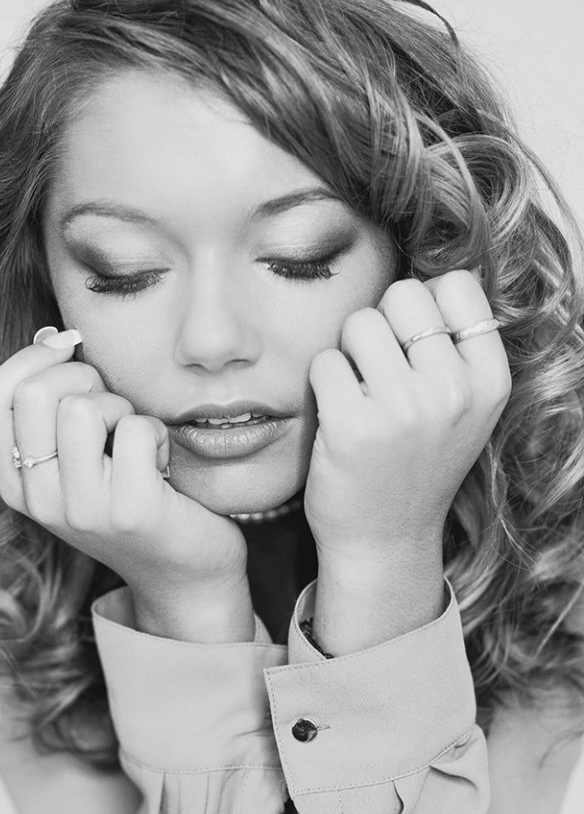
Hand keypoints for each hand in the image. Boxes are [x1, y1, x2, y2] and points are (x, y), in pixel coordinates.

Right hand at [0, 334, 252, 642]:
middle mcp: (40, 501)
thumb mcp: (78, 462)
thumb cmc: (135, 502)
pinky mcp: (132, 510)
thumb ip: (54, 411)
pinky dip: (157, 433)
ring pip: (82, 407)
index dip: (24, 361)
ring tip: (135, 442)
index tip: (67, 349)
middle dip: (82, 377)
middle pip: (33, 394)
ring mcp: (83, 509)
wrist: (184, 578)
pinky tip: (163, 464)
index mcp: (18, 486)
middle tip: (113, 407)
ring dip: (120, 408)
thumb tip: (50, 336)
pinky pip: (135, 430)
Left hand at [304, 271, 510, 652]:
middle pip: (402, 294)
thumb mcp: (462, 405)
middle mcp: (454, 392)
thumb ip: (453, 344)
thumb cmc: (415, 460)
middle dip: (382, 323)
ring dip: (349, 352)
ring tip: (360, 396)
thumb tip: (419, 276)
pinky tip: (338, 418)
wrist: (384, 538)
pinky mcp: (351, 426)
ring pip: (358, 322)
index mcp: (490, 380)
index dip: (425, 306)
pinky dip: (322, 383)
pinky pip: (324, 361)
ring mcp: (403, 410)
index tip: (415, 347)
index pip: (457, 284)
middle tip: (380, 373)